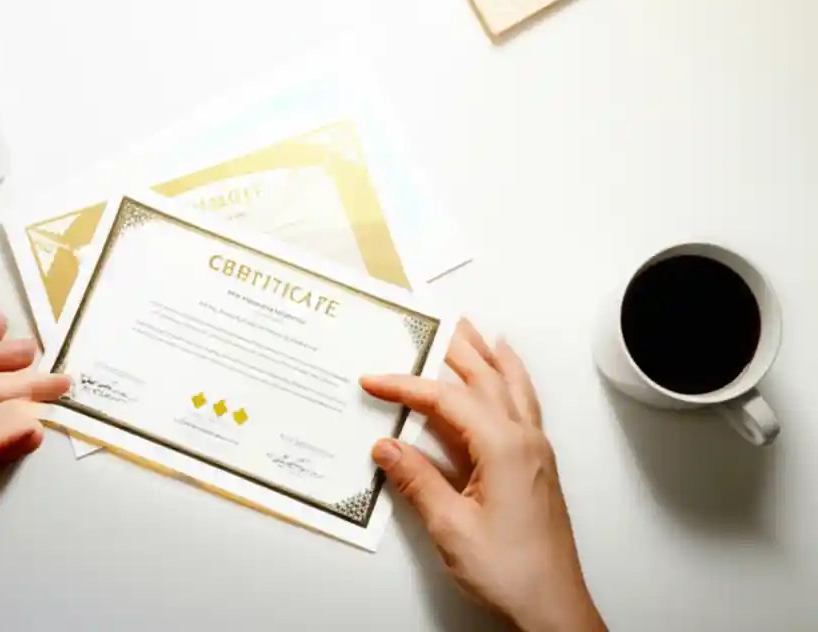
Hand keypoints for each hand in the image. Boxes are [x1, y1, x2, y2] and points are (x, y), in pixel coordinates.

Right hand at [363, 321, 605, 631]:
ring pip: (514, 389)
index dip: (406, 386)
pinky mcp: (537, 469)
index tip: (375, 380)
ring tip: (480, 336)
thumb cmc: (512, 571)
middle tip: (438, 324)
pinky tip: (505, 385)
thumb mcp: (449, 526)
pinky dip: (512, 384)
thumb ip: (416, 480)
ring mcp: (536, 454)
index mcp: (503, 448)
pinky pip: (525, 408)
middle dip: (460, 349)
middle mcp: (525, 442)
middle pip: (489, 379)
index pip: (446, 400)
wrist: (552, 607)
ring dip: (493, 359)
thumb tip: (387, 447)